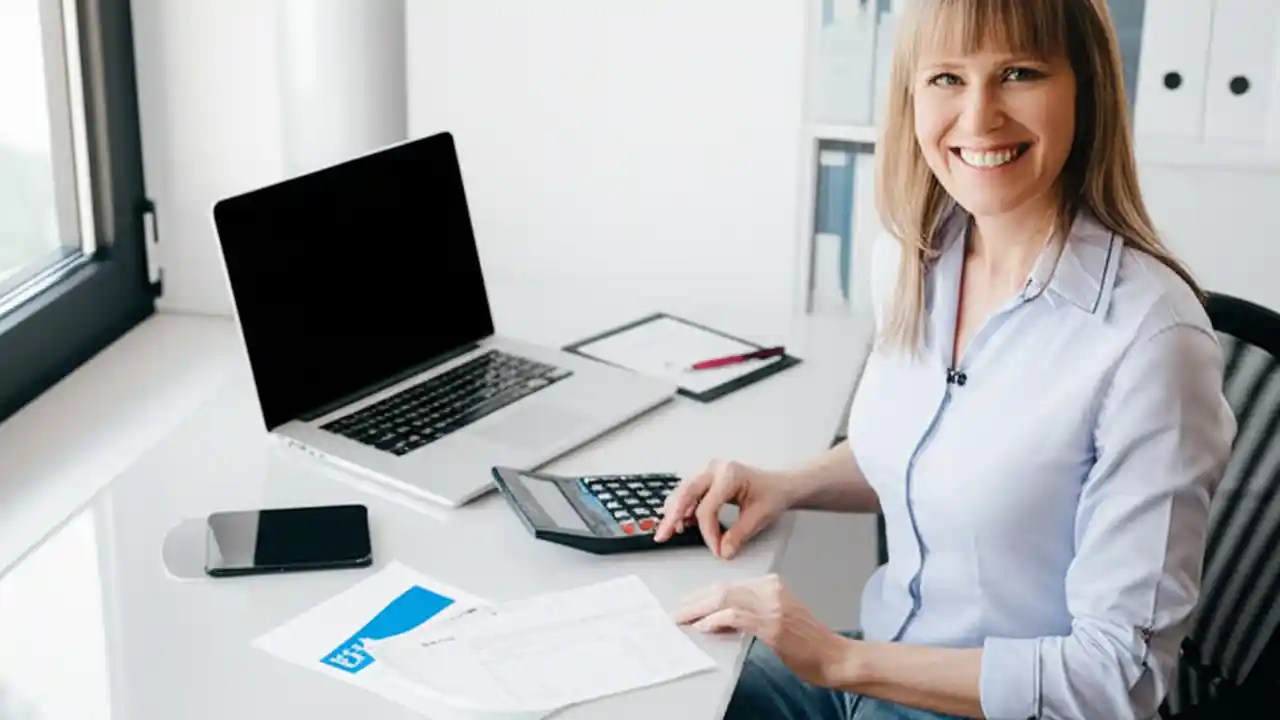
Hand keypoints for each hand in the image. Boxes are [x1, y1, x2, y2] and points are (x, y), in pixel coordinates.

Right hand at [653, 459, 791, 558]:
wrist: (780, 485)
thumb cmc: (772, 494)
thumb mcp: (759, 517)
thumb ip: (739, 535)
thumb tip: (722, 551)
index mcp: (729, 474)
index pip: (707, 507)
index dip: (708, 532)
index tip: (716, 549)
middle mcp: (715, 469)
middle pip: (686, 494)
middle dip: (672, 517)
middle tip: (663, 536)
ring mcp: (709, 472)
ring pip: (683, 492)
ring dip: (674, 513)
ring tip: (668, 532)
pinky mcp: (707, 479)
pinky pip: (689, 493)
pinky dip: (683, 509)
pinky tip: (682, 524)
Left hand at [674, 574, 856, 687]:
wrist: (834, 657)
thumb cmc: (807, 642)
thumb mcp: (776, 617)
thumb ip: (751, 612)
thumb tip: (718, 618)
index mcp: (772, 584)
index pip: (729, 585)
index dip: (704, 594)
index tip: (688, 603)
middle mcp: (771, 589)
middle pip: (723, 589)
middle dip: (696, 601)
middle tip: (679, 612)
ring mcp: (772, 606)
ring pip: (725, 600)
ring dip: (699, 610)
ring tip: (684, 619)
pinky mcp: (773, 624)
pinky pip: (735, 617)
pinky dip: (715, 620)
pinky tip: (704, 627)